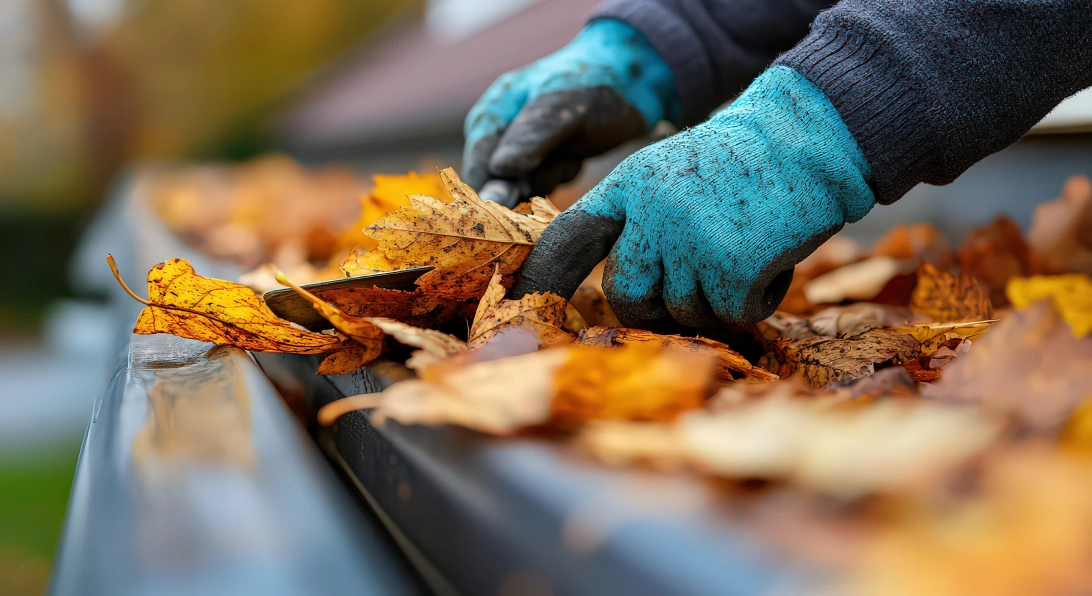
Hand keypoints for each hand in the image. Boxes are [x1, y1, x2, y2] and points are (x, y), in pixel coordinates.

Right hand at [463, 19, 679, 206]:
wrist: (634, 81)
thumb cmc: (598, 85)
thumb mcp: (565, 110)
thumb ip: (531, 138)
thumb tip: (499, 170)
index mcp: (492, 114)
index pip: (477, 169)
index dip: (494, 193)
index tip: (522, 201)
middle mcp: (500, 134)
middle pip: (497, 185)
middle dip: (529, 184)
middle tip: (563, 162)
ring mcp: (521, 149)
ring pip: (522, 189)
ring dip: (549, 180)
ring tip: (572, 154)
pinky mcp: (543, 161)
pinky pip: (542, 186)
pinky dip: (561, 178)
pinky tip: (576, 157)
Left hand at [510, 67, 876, 328]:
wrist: (809, 139)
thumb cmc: (742, 163)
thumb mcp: (670, 174)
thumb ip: (639, 220)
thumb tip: (622, 289)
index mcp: (629, 186)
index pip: (570, 237)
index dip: (547, 275)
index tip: (529, 302)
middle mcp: (650, 215)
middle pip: (626, 295)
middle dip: (655, 306)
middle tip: (694, 286)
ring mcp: (689, 242)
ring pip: (684, 312)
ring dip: (716, 300)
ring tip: (744, 252)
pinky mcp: (731, 269)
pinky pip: (731, 315)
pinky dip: (754, 302)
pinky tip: (769, 262)